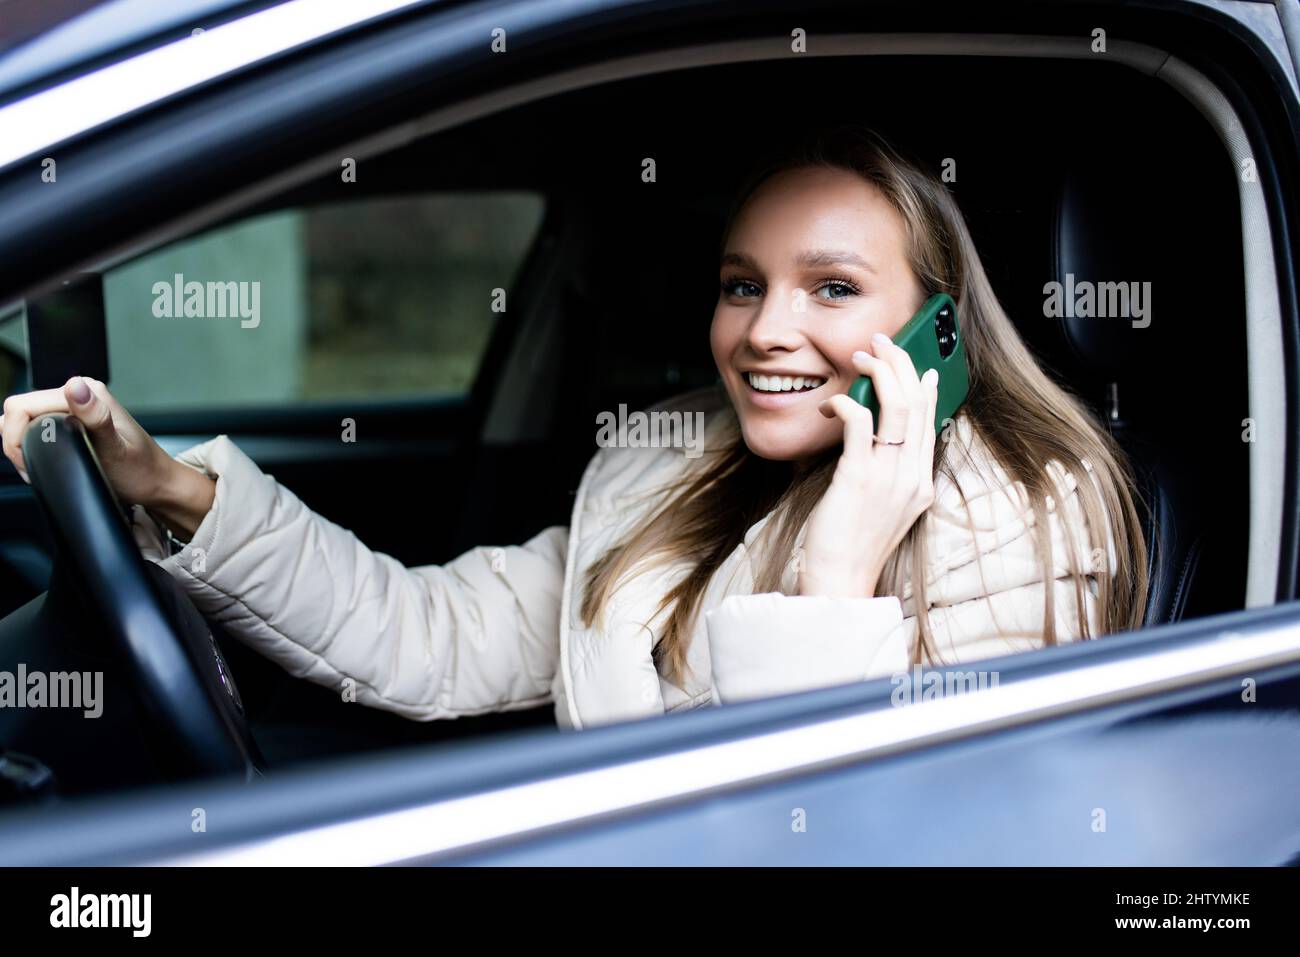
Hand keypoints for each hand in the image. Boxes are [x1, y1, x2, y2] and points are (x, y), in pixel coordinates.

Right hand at [0, 376, 213, 536]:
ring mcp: (76, 408)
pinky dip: (33, 447)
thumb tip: (76, 387)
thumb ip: (95, 418)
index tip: (28, 462)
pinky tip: (48, 462)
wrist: (158, 484)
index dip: (15, 436)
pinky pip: (37, 429)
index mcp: (87, 393)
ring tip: (42, 466)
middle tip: (35, 468)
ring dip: (23, 445)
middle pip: (19, 412)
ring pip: (25, 421)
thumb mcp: (116, 449)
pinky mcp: (73, 422)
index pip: (21, 406)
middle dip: (17, 442)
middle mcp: (81, 395)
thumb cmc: (141, 471)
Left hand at [798, 333, 939, 597]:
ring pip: (897, 405)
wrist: (841, 578)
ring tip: (861, 357)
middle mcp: (912, 476)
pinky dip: (847, 402)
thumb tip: (880, 438)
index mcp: (921, 483)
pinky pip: (860, 422)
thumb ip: (890, 473)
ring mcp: (889, 476)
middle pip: (917, 404)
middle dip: (901, 364)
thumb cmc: (853, 544)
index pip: (930, 421)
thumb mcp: (885, 507)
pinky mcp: (859, 477)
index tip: (920, 365)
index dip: (925, 386)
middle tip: (881, 343)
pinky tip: (832, 402)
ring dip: (880, 372)